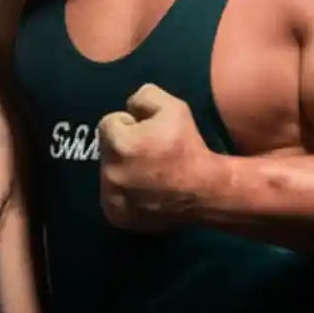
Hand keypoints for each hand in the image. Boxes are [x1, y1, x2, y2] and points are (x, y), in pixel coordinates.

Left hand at [97, 83, 214, 231]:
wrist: (206, 191)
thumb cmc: (189, 147)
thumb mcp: (173, 107)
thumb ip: (145, 96)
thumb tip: (130, 106)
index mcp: (119, 144)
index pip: (108, 124)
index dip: (129, 124)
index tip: (148, 133)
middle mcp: (110, 173)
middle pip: (107, 150)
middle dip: (123, 147)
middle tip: (150, 154)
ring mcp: (112, 198)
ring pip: (109, 174)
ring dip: (122, 170)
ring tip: (150, 174)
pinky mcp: (117, 216)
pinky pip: (112, 198)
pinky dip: (124, 194)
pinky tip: (145, 192)